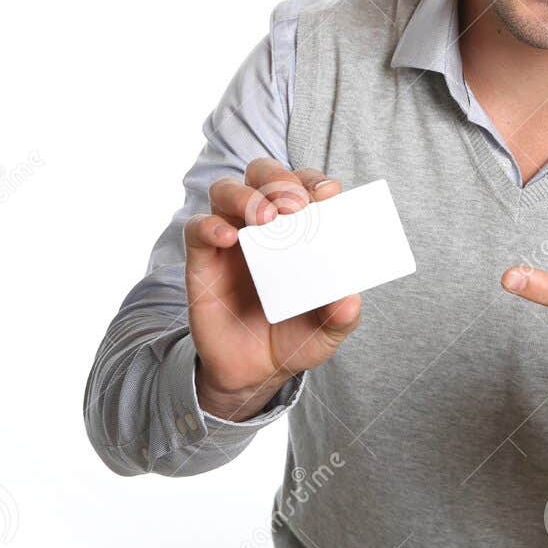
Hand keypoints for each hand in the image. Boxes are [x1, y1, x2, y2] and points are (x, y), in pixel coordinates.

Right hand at [183, 158, 362, 421]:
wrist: (253, 372)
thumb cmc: (294, 337)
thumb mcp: (326, 332)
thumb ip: (340, 316)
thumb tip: (351, 300)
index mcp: (299, 229)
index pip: (304, 186)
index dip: (315, 181)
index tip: (329, 193)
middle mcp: (263, 224)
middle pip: (263, 175)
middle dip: (280, 180)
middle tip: (296, 206)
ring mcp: (231, 238)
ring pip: (226, 190)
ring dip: (247, 196)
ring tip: (266, 219)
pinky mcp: (203, 259)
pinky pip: (197, 229)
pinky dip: (210, 226)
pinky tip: (229, 238)